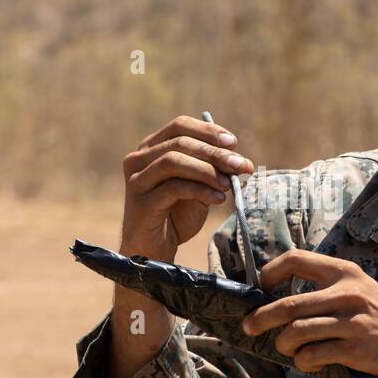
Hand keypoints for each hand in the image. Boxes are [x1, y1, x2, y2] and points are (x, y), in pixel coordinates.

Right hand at [119, 114, 255, 261]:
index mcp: (151, 149)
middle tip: (240, 165)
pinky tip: (218, 199)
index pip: (179, 126)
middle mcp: (138, 160)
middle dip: (214, 152)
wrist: (155, 251)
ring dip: (207, 170)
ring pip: (173, 161)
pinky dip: (200, 190)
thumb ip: (212, 172)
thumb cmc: (176, 217)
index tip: (233, 143)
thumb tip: (239, 161)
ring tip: (229, 184)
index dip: (208, 131)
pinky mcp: (140, 202)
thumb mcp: (198, 188)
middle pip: (179, 142)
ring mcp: (137, 180)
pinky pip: (173, 188)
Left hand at [240, 249, 377, 377]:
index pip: (296, 260)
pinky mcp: (354, 349)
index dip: (270, 272)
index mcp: (344, 272)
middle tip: (249, 327)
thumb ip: (326, 286)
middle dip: (261, 318)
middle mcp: (346, 293)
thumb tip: (278, 294)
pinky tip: (311, 362)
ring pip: (296, 332)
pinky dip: (304, 362)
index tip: (261, 288)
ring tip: (288, 349)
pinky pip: (312, 355)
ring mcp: (351, 322)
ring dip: (284, 345)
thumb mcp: (358, 287)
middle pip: (288, 304)